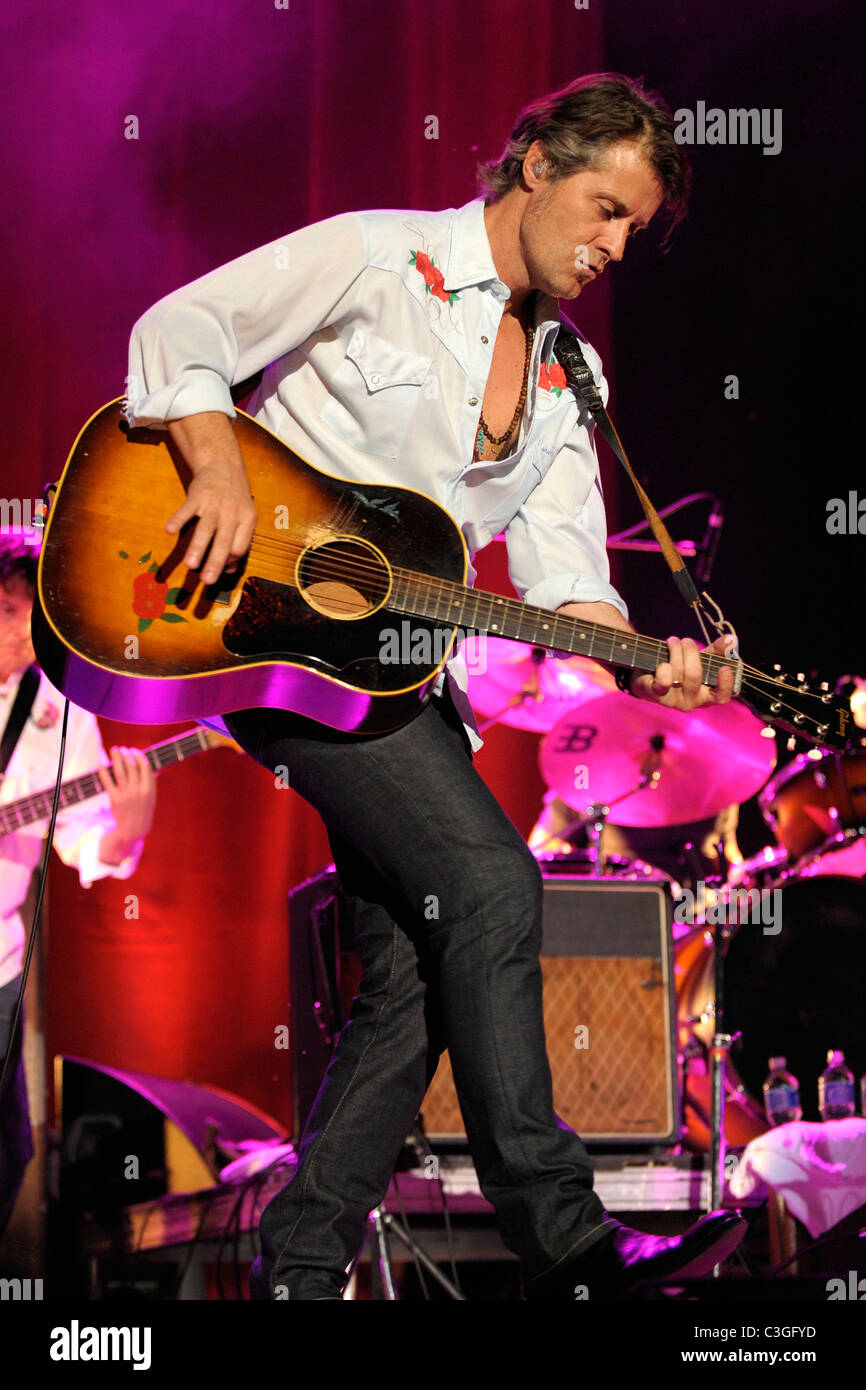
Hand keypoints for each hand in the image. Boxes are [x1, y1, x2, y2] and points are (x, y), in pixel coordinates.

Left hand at [98, 747, 156, 849]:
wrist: (133, 830)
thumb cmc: (143, 811)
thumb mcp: (151, 797)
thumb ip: (151, 782)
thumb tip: (156, 768)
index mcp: (149, 789)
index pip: (145, 766)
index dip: (139, 756)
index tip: (134, 750)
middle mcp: (138, 790)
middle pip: (132, 766)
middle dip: (127, 754)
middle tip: (122, 748)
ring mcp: (126, 795)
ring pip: (120, 771)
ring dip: (116, 758)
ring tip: (114, 749)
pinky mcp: (115, 799)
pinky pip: (108, 782)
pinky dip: (104, 772)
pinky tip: (101, 764)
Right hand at [165, 413, 256, 583]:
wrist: (223, 465)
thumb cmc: (235, 498)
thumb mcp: (244, 517)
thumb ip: (238, 541)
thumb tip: (229, 570)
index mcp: (247, 520)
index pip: (240, 547)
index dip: (230, 561)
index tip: (219, 570)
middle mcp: (232, 512)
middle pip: (224, 542)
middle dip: (215, 563)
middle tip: (207, 581)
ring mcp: (214, 503)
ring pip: (206, 528)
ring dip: (197, 547)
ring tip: (189, 565)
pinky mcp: (197, 495)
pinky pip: (187, 509)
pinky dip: (178, 519)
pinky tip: (170, 531)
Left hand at [632, 634, 735, 710]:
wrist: (648, 676)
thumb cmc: (681, 668)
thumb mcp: (701, 660)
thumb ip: (718, 650)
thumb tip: (731, 639)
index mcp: (706, 695)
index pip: (722, 697)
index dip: (725, 684)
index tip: (725, 667)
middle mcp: (691, 701)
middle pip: (695, 675)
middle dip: (690, 652)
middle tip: (685, 641)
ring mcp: (673, 700)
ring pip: (679, 674)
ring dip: (676, 651)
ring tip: (672, 642)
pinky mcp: (656, 695)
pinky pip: (663, 681)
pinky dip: (663, 666)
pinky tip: (662, 660)